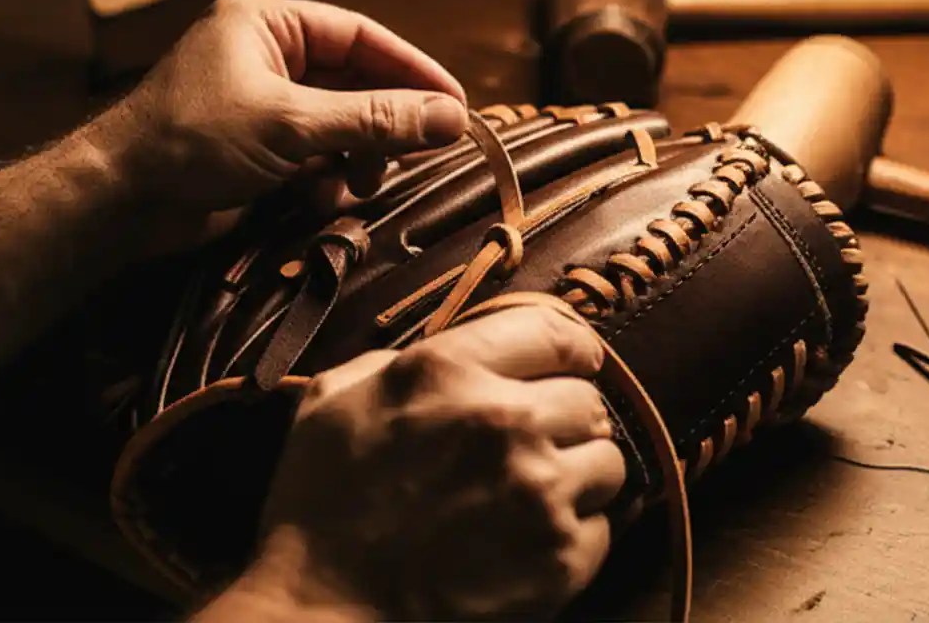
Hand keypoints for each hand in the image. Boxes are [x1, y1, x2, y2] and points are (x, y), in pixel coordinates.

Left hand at [86, 0, 468, 248]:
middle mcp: (267, 61)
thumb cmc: (191, 142)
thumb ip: (375, 120)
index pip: (360, 36)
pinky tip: (317, 201)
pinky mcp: (259, 155)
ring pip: (341, 129)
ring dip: (357, 160)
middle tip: (424, 151)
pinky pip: (317, 161)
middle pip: (355, 85)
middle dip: (385, 124)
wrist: (120, 204)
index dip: (412, 70)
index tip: (455, 104)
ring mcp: (263, 110)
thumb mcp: (293, 125)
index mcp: (267, 27)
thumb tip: (450, 117)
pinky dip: (327, 182)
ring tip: (359, 185)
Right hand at [250, 305, 625, 619]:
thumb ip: (394, 361)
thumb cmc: (319, 506)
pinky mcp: (559, 557)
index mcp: (447, 371)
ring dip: (579, 477)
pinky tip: (528, 543)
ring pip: (608, 462)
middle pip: (589, 399)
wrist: (323, 609)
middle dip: (566, 420)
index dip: (571, 349)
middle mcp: (504, 420)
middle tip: (533, 447)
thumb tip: (454, 355)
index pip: (555, 333)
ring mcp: (539, 491)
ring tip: (533, 499)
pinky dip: (575, 536)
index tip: (572, 365)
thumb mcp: (332, 401)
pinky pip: (603, 528)